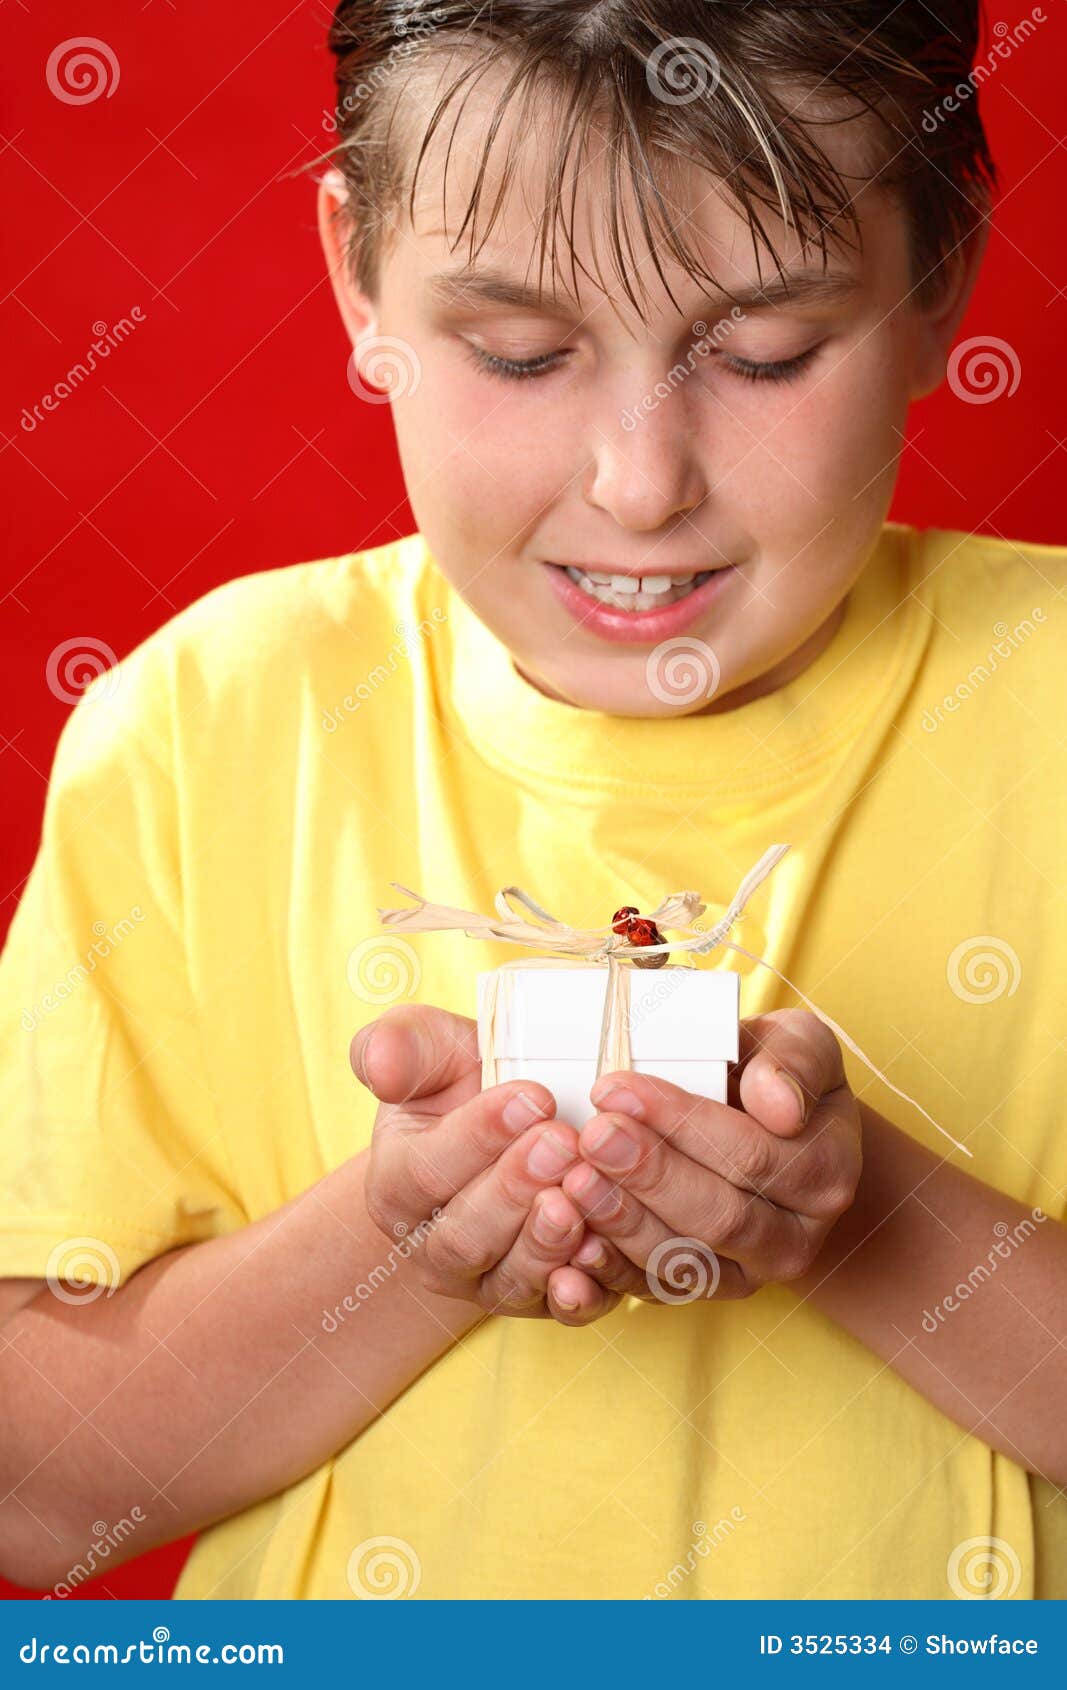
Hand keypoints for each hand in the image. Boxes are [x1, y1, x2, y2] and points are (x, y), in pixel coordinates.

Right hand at [351, 1005, 624, 1324]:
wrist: (511, 1132)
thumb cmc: (465, 1084)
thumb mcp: (430, 1048)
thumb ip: (401, 1045)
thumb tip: (379, 1066)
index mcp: (395, 1185)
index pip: (426, 1170)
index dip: (479, 1135)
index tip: (533, 1096)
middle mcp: (431, 1248)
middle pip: (465, 1236)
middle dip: (515, 1189)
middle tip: (563, 1143)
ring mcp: (484, 1282)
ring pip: (508, 1280)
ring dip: (546, 1242)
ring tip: (578, 1196)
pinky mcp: (538, 1302)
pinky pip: (557, 1310)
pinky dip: (581, 1292)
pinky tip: (600, 1254)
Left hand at [558, 1009, 862, 1301]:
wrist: (765, 1129)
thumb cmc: (771, 1075)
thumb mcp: (799, 1044)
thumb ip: (795, 1061)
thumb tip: (780, 1107)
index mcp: (827, 1173)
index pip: (750, 1153)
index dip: (680, 1123)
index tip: (617, 1087)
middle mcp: (795, 1238)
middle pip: (718, 1215)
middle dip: (647, 1175)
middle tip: (591, 1136)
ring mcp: (747, 1273)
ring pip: (683, 1261)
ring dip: (622, 1222)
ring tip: (574, 1179)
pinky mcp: (701, 1291)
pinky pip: (655, 1290)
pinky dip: (612, 1271)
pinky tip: (575, 1242)